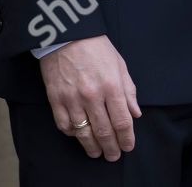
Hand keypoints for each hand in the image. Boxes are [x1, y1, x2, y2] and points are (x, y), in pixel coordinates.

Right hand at [40, 35, 141, 159]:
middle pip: (104, 131)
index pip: (122, 121)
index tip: (128, 146)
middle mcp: (92, 96)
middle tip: (113, 156)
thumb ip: (129, 91)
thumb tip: (135, 114)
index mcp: (111, 86)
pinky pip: (64, 125)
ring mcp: (72, 99)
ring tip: (97, 153)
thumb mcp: (120, 65)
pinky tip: (79, 136)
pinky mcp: (56, 100)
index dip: (126, 138)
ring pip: (83, 133)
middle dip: (111, 147)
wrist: (67, 35)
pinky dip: (73, 134)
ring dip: (92, 146)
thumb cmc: (97, 48)